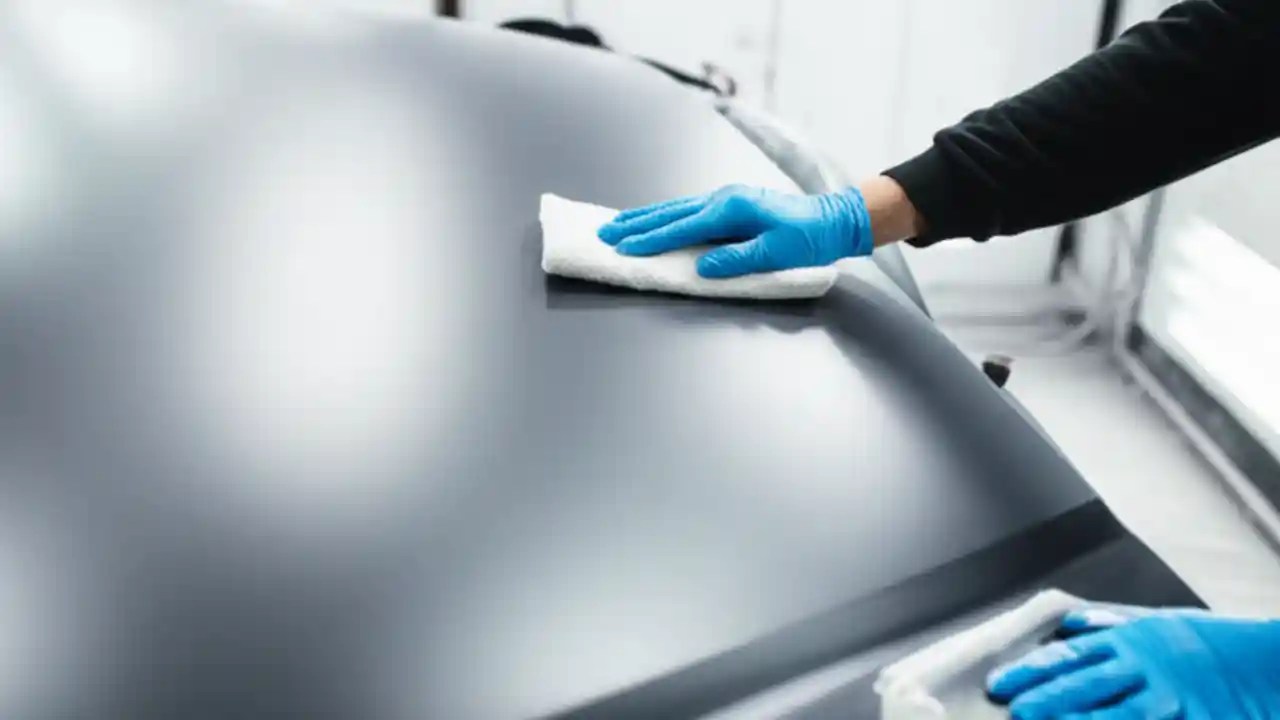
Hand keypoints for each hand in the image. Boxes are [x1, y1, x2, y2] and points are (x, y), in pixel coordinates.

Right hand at [596, 184, 873, 278]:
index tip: (623, 248)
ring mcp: (725, 199)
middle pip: (669, 213)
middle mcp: (723, 199)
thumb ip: (737, 260)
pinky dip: (664, 215)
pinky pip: (687, 210)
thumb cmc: (808, 238)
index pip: (681, 228)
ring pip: (675, 208)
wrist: (834, 219)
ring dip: (645, 218)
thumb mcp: (777, 253)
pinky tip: (653, 219)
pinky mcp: (730, 205)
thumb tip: (703, 266)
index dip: (651, 240)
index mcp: (731, 210)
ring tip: (617, 225)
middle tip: (605, 233)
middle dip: (635, 224)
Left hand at [987, 604, 1279, 718]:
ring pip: (1110, 717)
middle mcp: (1143, 668)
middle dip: (1042, 699)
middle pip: (1081, 686)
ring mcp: (1168, 700)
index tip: (1000, 685)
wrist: (1267, 662)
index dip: (1030, 672)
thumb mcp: (1160, 623)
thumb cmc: (1211, 643)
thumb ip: (1112, 625)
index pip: (1067, 657)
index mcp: (1130, 641)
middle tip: (1012, 710)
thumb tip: (1070, 623)